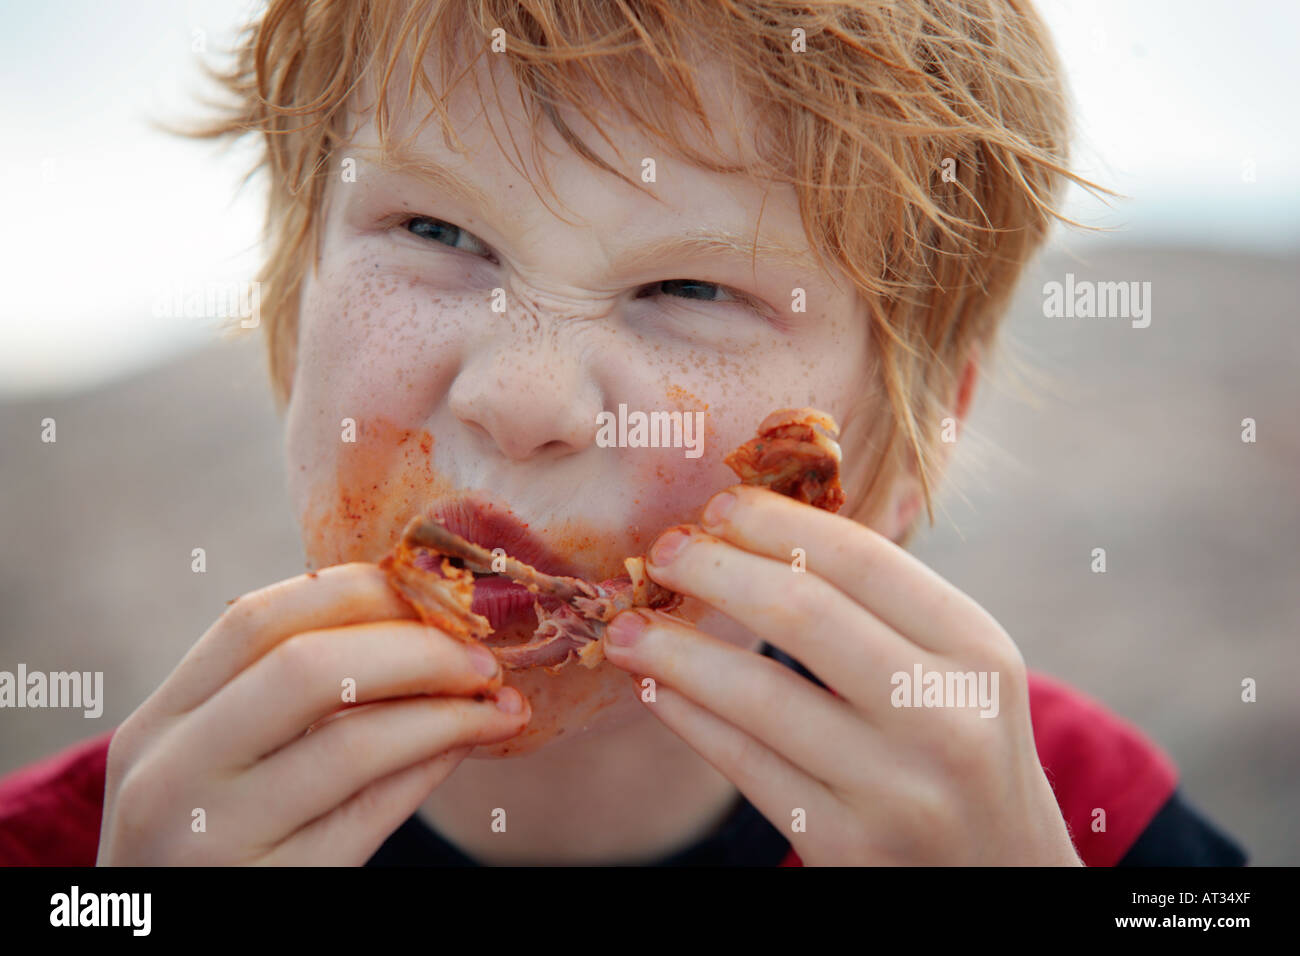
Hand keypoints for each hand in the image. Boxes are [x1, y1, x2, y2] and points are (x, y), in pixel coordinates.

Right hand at [97, 564, 529, 864]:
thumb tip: (424, 629)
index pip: (256, 620)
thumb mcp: (219, 766)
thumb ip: (288, 701)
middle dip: (416, 648)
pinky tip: (468, 746)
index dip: (357, 592)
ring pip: (352, 743)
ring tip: (498, 704)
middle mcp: (169, 776)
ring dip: (446, 712)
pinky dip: (432, 766)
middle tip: (481, 657)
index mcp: (159, 724)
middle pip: (307, 668)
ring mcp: (213, 841)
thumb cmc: (214, 843)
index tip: (430, 592)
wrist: (172, 942)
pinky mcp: (272, 891)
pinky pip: (373, 814)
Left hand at [601, 485, 1079, 864]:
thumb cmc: (960, 752)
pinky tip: (655, 688)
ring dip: (676, 650)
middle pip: (803, 613)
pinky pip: (743, 764)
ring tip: (626, 628)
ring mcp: (895, 790)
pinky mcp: (845, 848)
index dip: (778, 523)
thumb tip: (756, 533)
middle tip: (663, 552)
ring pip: (758, 694)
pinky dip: (688, 716)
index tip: (719, 505)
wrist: (1005, 878)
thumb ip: (881, 609)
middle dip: (716, 570)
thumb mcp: (958, 673)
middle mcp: (943, 718)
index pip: (862, 560)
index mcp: (977, 652)